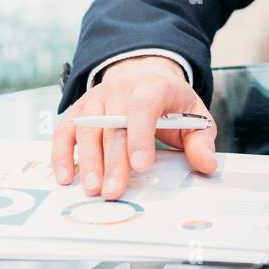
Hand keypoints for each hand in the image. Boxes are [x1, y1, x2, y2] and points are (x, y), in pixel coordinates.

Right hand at [51, 55, 217, 198]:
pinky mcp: (80, 109)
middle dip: (114, 162)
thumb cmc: (171, 102)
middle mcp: (121, 87)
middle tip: (114, 192)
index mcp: (153, 86)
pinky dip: (62, 153)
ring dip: (88, 161)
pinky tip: (66, 176)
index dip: (141, 136)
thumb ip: (201, 141)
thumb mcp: (195, 116)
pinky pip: (66, 130)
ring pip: (88, 128)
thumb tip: (206, 165)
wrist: (146, 77)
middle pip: (114, 125)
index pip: (144, 107)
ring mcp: (97, 97)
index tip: (141, 166)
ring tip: (93, 189)